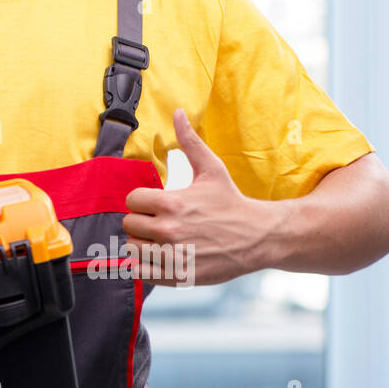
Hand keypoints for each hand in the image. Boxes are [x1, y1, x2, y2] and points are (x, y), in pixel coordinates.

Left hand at [122, 108, 278, 286]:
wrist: (259, 236)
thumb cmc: (231, 201)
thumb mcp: (211, 169)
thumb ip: (189, 141)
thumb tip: (178, 112)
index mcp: (172, 203)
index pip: (131, 201)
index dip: (141, 201)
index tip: (154, 204)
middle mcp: (169, 230)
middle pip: (129, 224)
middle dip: (141, 222)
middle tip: (158, 222)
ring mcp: (173, 255)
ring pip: (132, 249)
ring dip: (141, 244)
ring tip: (158, 240)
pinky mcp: (178, 275)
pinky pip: (142, 273)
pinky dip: (146, 266)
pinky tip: (161, 257)